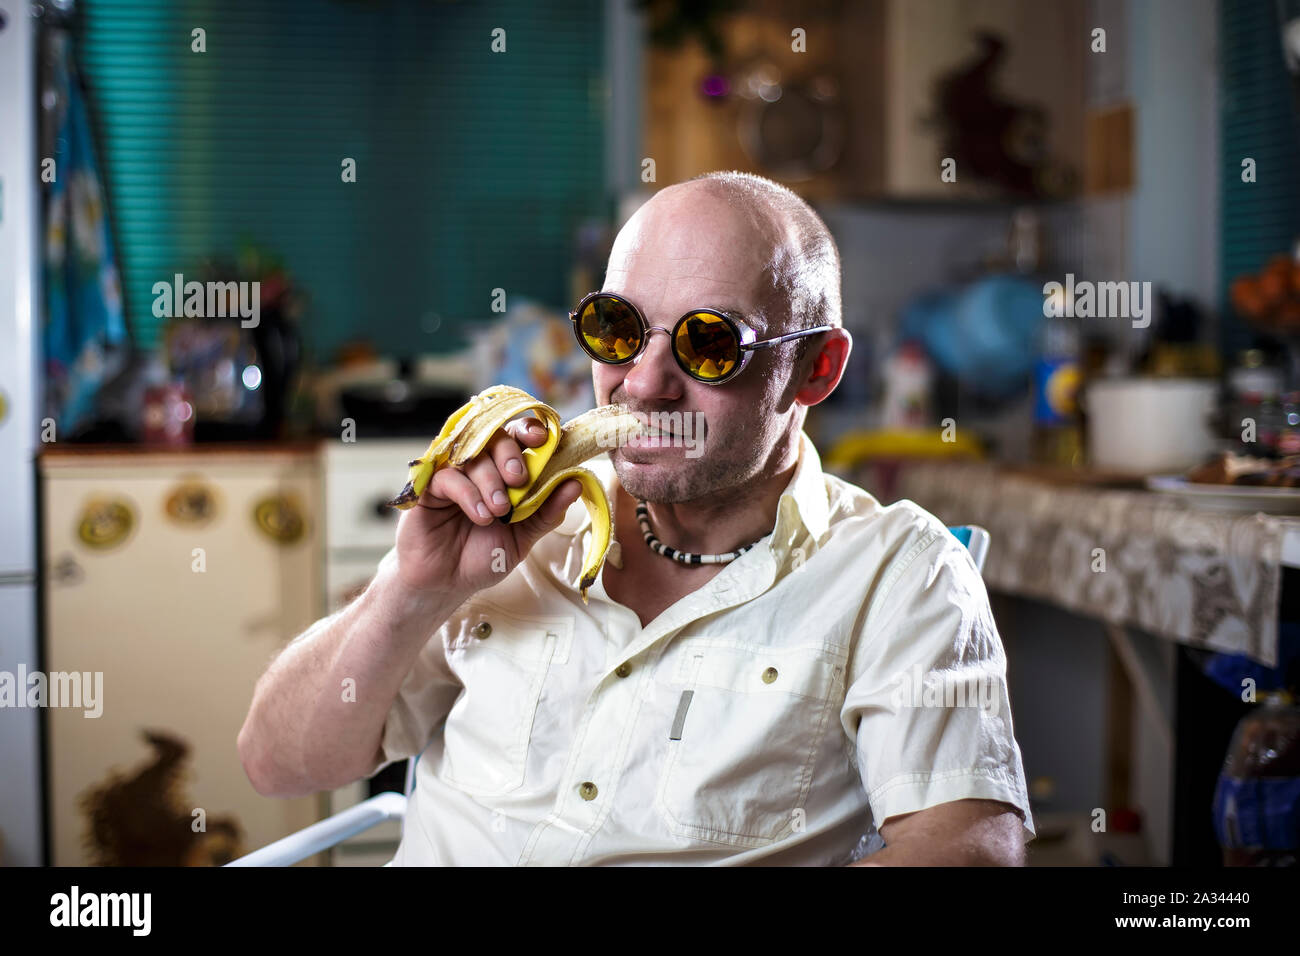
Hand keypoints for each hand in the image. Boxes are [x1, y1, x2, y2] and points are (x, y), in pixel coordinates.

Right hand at [391, 416, 581, 600]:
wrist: (448, 584)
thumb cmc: (484, 556)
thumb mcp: (524, 536)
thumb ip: (548, 510)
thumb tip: (576, 483)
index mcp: (504, 472)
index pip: (518, 438)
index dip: (531, 431)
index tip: (543, 440)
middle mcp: (479, 467)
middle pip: (495, 437)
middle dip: (511, 455)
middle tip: (518, 480)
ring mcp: (453, 474)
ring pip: (474, 455)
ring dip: (491, 481)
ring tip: (499, 511)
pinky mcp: (428, 487)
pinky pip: (449, 476)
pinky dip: (469, 494)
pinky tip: (480, 516)